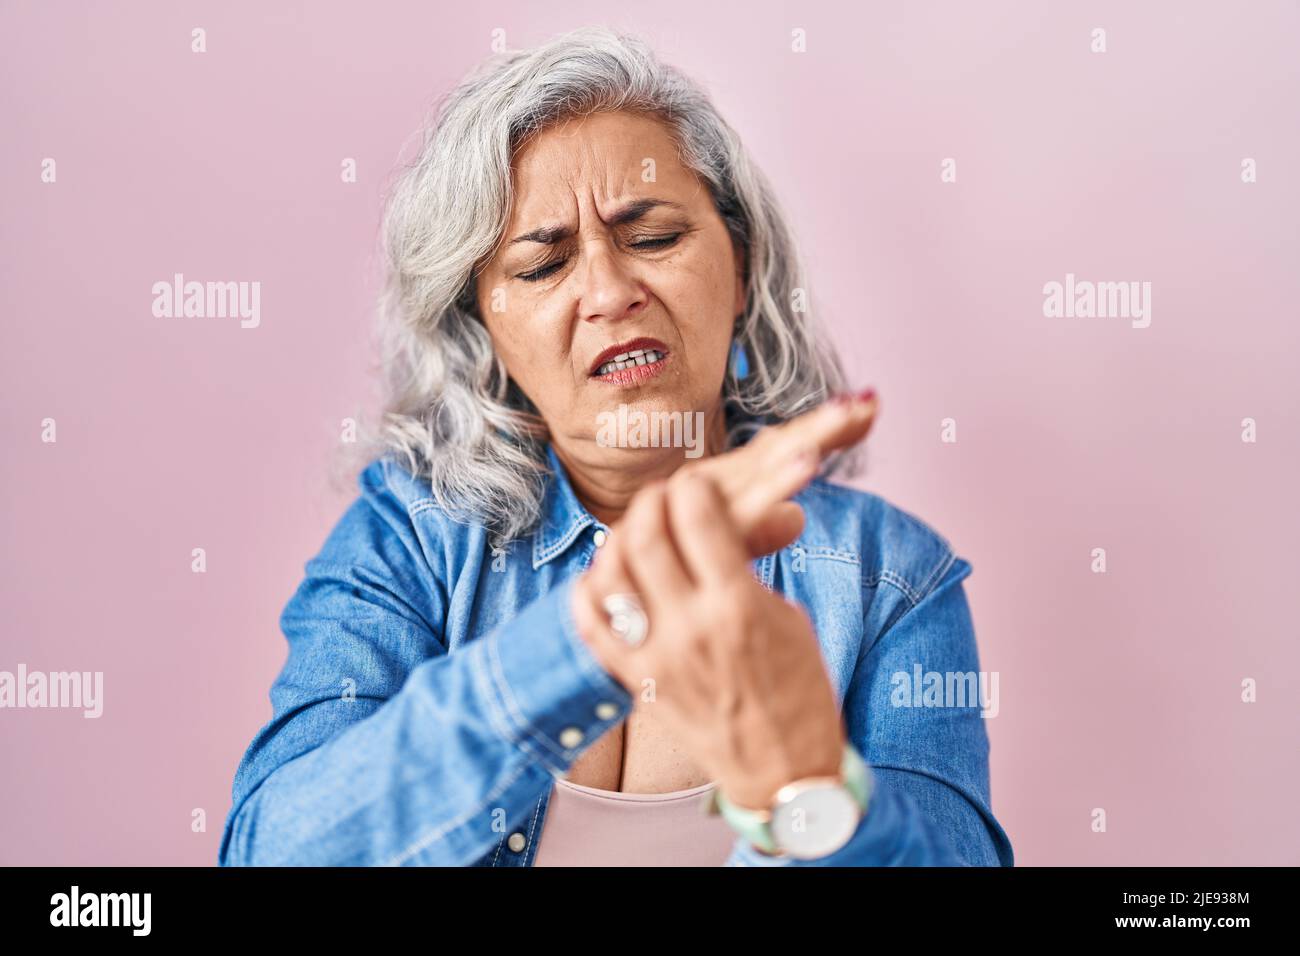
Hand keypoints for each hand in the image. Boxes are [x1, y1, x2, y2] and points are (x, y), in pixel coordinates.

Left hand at [571, 469, 846, 808]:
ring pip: (610, 575)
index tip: (698, 484)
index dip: (694, 488)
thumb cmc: (799, 693)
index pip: (699, 518)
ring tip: (636, 530)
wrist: (784, 774)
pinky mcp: (636, 683)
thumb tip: (740, 515)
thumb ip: (751, 568)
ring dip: (619, 540)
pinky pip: (591, 626)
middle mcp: (690, 629)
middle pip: (646, 537)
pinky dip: (590, 591)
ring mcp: (656, 659)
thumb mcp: (788, 618)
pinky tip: (605, 574)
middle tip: (662, 497)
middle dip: (652, 502)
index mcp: (738, 607)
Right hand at [691, 389, 877, 557]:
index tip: (871, 407)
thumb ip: (765, 526)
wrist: (611, 576)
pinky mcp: (710, 527)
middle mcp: (723, 479)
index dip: (829, 429)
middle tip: (870, 401)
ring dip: (809, 436)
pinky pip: (750, 507)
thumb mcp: (727, 539)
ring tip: (847, 413)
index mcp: (732, 479)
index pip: (788, 446)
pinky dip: (778, 483)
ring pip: (769, 465)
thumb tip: (798, 515)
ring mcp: (714, 498)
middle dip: (828, 424)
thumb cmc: (674, 555)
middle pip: (782, 446)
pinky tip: (806, 462)